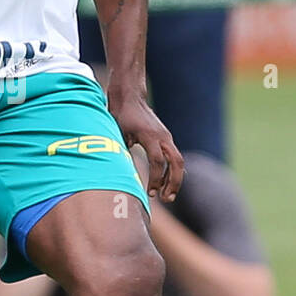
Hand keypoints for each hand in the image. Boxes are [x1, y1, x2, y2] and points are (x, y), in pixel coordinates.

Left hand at [108, 86, 183, 200]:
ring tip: (166, 197)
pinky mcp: (166, 139)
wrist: (129, 97)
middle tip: (166, 199)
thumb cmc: (120, 115)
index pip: (157, 161)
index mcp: (150, 136)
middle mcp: (162, 136)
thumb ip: (123, 151)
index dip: (155, 179)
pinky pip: (174, 158)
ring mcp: (166, 137)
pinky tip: (163, 185)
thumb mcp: (117, 133)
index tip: (149, 193)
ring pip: (178, 161)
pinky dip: (170, 172)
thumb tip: (123, 173)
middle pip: (176, 162)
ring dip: (174, 180)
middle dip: (173, 182)